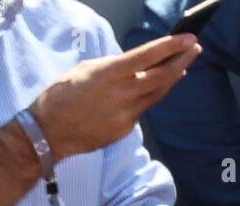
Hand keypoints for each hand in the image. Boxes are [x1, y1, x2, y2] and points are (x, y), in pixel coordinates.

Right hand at [30, 34, 200, 161]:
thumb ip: (113, 66)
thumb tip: (136, 64)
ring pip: (157, 94)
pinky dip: (146, 99)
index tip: (188, 38)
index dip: (171, 46)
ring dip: (171, 79)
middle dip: (181, 60)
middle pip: (162, 75)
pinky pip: (140, 111)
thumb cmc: (59, 96)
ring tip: (180, 68)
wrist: (45, 133)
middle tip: (194, 49)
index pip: (148, 56)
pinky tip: (148, 92)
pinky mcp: (123, 130)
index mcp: (109, 74)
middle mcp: (121, 93)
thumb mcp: (85, 70)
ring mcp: (124, 114)